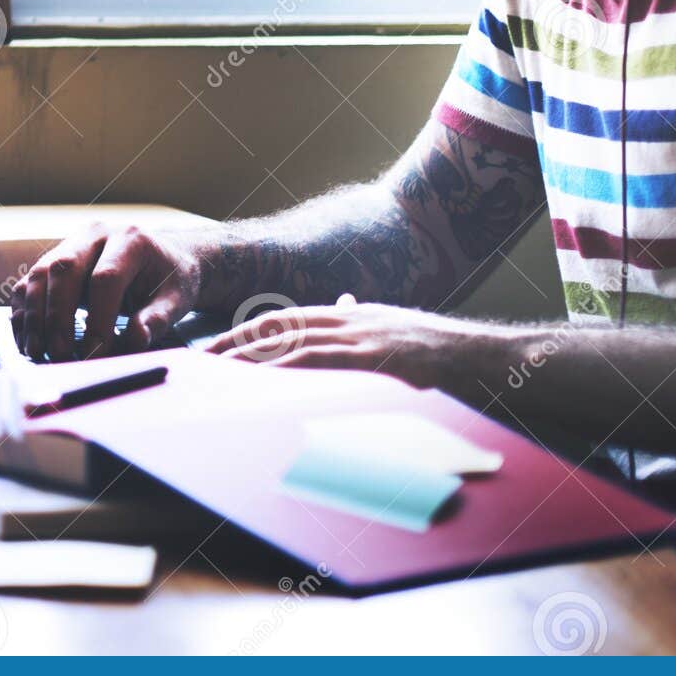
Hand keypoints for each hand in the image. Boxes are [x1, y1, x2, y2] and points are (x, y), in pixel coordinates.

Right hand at [12, 223, 207, 361]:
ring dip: (34, 316)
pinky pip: (29, 284)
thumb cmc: (170, 279)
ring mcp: (71, 244)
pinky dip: (24, 314)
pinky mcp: (55, 261)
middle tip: (60, 353)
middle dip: (57, 316)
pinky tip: (28, 341)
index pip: (105, 277)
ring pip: (40, 274)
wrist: (164, 260)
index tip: (96, 353)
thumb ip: (156, 320)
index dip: (98, 318)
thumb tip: (133, 339)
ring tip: (37, 351)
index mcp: (130, 239)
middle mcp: (95, 235)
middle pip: (64, 269)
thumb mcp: (176, 299)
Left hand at [207, 299, 492, 383]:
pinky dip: (291, 364)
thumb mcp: (391, 328)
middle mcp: (348, 318)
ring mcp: (359, 335)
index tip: (223, 342)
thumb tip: (346, 303)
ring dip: (255, 353)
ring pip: (294, 340)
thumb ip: (363, 319)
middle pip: (281, 325)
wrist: (470, 354)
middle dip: (241, 339)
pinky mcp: (372, 356)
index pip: (289, 317)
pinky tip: (268, 373)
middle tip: (206, 354)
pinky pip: (323, 358)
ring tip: (222, 366)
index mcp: (350, 313)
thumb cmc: (433, 350)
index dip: (253, 328)